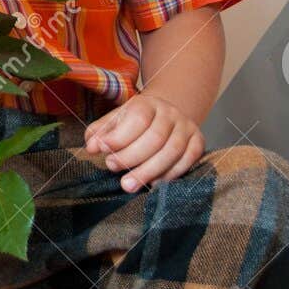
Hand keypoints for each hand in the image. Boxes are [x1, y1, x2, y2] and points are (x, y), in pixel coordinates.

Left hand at [84, 93, 204, 191]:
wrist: (167, 114)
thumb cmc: (135, 121)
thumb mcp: (115, 119)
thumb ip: (100, 131)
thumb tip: (90, 147)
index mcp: (148, 103)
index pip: (137, 119)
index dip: (119, 137)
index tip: (102, 151)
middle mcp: (170, 113)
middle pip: (155, 138)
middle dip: (131, 157)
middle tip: (112, 168)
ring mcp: (186, 128)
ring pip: (172, 151)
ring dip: (149, 171)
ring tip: (128, 185)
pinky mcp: (198, 142)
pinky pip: (187, 160)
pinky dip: (170, 175)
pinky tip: (153, 184)